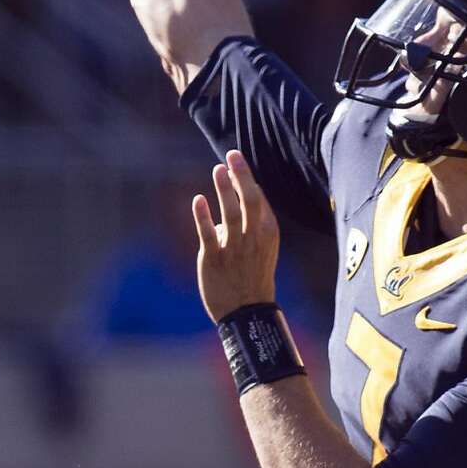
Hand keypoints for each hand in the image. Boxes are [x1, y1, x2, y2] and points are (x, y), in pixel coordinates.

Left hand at [192, 150, 279, 322]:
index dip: (247, 179)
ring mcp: (234, 249)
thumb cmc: (254, 275)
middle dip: (242, 176)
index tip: (236, 162)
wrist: (247, 312)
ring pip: (231, 214)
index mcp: (268, 233)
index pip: (259, 199)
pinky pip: (208, 234)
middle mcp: (254, 238)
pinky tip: (198, 200)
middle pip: (250, 201)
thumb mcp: (264, 246)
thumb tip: (241, 193)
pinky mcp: (214, 259)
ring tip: (218, 170)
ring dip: (225, 190)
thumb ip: (255, 221)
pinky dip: (203, 216)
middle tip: (232, 155)